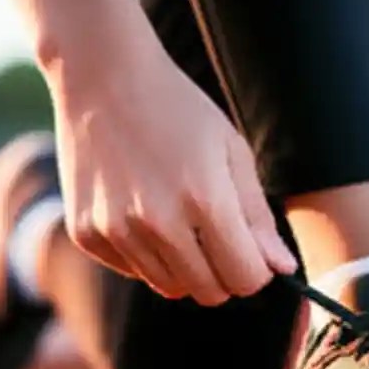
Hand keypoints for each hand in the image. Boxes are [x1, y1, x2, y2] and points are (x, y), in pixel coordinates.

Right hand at [49, 47, 297, 304]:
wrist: (102, 76)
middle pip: (209, 292)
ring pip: (171, 287)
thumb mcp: (231, 152)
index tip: (251, 252)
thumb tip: (281, 269)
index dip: (256, 271)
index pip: (245, 279)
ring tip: (179, 218)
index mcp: (204, 200)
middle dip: (223, 273)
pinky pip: (133, 271)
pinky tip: (142, 210)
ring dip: (185, 266)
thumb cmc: (178, 110)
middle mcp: (158, 223)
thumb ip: (257, 217)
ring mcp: (117, 231)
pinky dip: (146, 254)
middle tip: (217, 236)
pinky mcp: (87, 234)